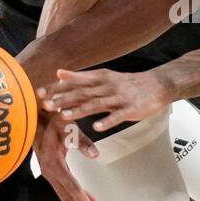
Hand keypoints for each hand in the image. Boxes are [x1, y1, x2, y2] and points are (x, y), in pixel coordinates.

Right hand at [33, 110, 102, 200]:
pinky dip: (79, 199)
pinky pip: (67, 190)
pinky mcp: (54, 172)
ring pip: (68, 197)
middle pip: (69, 199)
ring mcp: (51, 174)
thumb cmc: (51, 118)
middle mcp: (50, 172)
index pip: (71, 186)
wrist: (32, 116)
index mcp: (53, 163)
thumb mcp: (67, 126)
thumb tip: (96, 155)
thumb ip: (82, 141)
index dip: (82, 200)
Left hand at [38, 68, 171, 130]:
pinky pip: (117, 116)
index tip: (40, 92)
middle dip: (64, 99)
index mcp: (101, 77)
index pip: (75, 82)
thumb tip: (59, 73)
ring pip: (97, 104)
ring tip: (65, 116)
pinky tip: (96, 127)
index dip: (57, 87)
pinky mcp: (131, 109)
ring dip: (80, 110)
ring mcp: (120, 98)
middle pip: (82, 93)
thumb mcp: (105, 76)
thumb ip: (83, 77)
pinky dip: (107, 121)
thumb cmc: (129, 83)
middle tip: (46, 105)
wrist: (158, 84)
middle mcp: (108, 86)